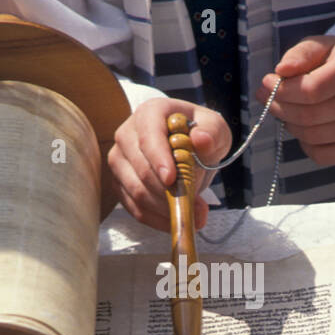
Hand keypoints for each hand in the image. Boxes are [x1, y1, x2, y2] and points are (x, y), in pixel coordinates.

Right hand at [107, 97, 229, 230]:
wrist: (185, 145)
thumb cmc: (197, 133)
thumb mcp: (214, 128)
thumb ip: (213, 132)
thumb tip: (201, 140)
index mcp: (150, 113)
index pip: (148, 136)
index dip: (158, 159)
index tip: (171, 179)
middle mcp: (127, 134)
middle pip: (141, 169)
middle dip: (168, 192)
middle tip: (195, 206)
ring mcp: (119, 161)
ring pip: (136, 192)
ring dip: (165, 208)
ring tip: (192, 214)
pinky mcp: (119, 184)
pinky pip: (135, 208)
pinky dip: (157, 219)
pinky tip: (176, 220)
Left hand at [255, 35, 334, 165]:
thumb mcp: (324, 46)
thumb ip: (303, 53)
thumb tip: (282, 69)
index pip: (311, 90)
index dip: (283, 90)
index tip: (267, 82)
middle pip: (309, 116)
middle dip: (280, 107)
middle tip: (266, 96)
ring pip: (313, 136)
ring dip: (290, 124)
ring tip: (284, 108)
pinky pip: (322, 155)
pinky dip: (305, 144)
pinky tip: (302, 127)